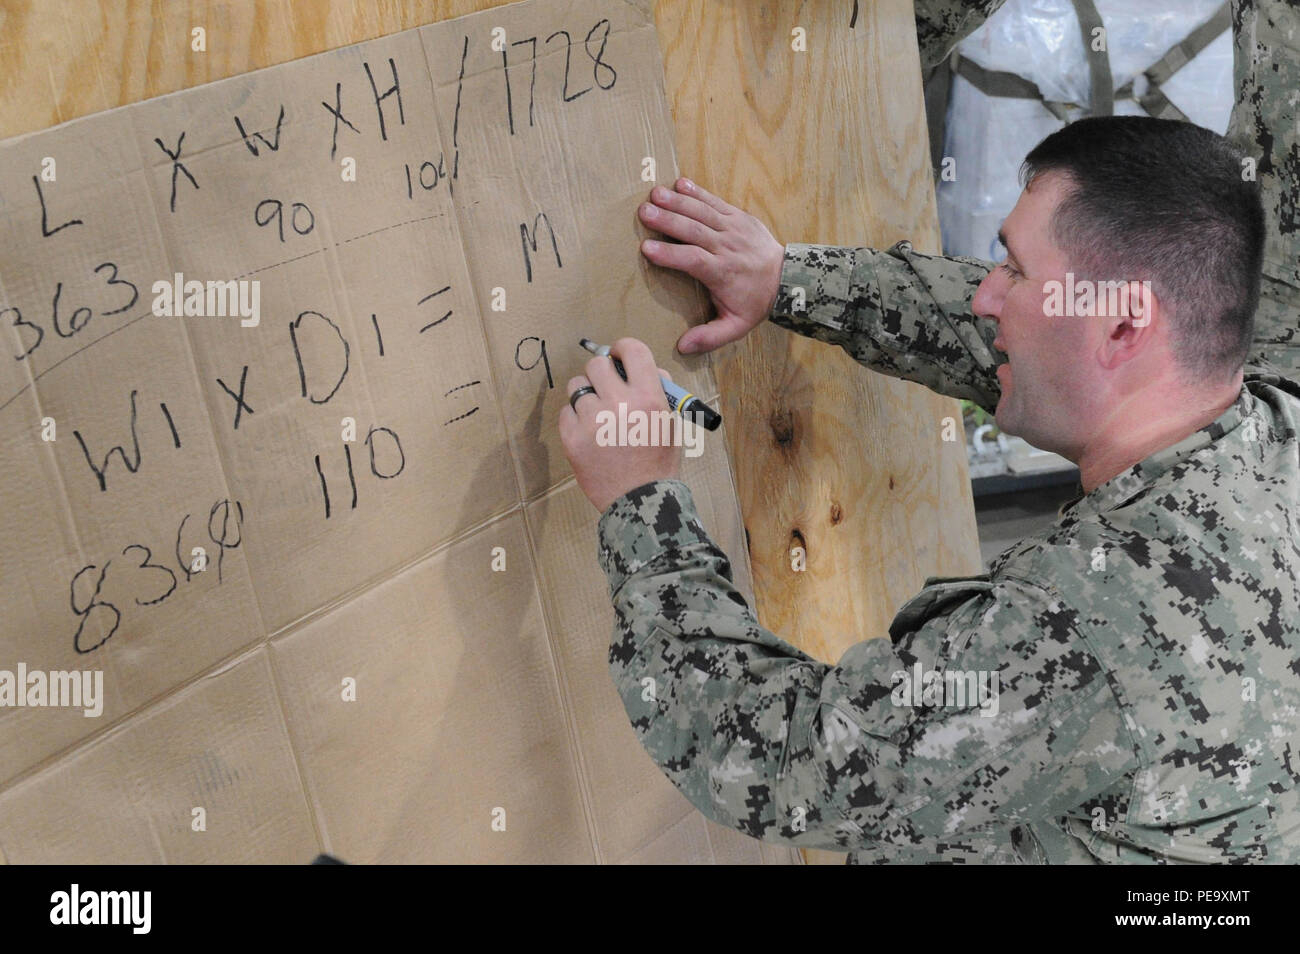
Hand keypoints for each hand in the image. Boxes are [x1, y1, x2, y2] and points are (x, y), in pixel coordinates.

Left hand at [558, 337, 682, 513]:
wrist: (640, 502)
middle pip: (597, 365)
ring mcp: (592, 421)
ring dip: (585, 395)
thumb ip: (659, 391)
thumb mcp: (670, 423)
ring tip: (596, 413)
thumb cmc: (658, 462)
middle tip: (606, 388)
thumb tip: (646, 368)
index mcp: (649, 397)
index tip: (618, 356)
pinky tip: (588, 432)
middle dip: (601, 374)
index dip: (622, 348)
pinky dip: (575, 419)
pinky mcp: (572, 438)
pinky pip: (565, 412)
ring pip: (576, 387)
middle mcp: (619, 404)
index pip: (632, 350)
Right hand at [639, 178, 784, 354]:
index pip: (693, 260)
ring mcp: (733, 228)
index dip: (670, 254)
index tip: (647, 249)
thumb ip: (709, 337)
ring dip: (677, 201)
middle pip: (694, 230)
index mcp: (723, 272)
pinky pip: (715, 201)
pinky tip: (679, 183)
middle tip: (644, 213)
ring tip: (654, 194)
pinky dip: (697, 192)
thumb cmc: (754, 302)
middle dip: (668, 220)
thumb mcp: (735, 327)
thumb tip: (682, 347)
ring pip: (702, 212)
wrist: (787, 277)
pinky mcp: (737, 216)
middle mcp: (727, 246)